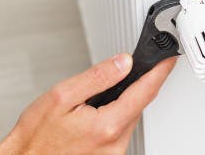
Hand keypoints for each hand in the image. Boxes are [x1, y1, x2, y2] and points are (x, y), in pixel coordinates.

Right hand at [0, 53, 176, 154]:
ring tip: (90, 101)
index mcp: (106, 125)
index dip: (158, 72)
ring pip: (128, 118)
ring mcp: (113, 154)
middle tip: (116, 73)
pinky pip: (119, 131)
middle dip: (131, 86)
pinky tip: (91, 116)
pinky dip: (112, 117)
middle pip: (137, 105)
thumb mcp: (62, 96)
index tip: (167, 59)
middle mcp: (115, 144)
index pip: (144, 92)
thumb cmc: (37, 135)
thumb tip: (123, 62)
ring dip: (119, 103)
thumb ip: (96, 77)